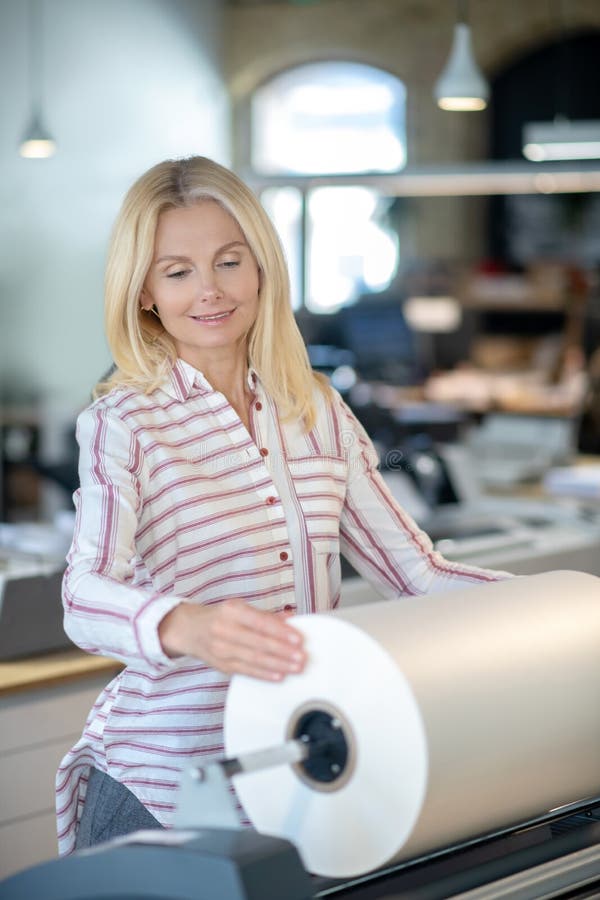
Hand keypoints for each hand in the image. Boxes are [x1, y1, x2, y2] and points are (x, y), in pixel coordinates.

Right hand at [158, 599, 305, 680]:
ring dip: (278, 665)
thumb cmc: (219, 617)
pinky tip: (278, 676)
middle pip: (258, 643)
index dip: (279, 631)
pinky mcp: (222, 666)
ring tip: (295, 667)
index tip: (297, 638)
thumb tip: (291, 619)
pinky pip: (246, 671)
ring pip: (253, 659)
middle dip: (283, 651)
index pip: (259, 622)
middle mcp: (225, 630)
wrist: (189, 630)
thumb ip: (265, 615)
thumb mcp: (239, 608)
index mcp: (232, 611)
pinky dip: (264, 674)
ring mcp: (221, 650)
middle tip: (301, 656)